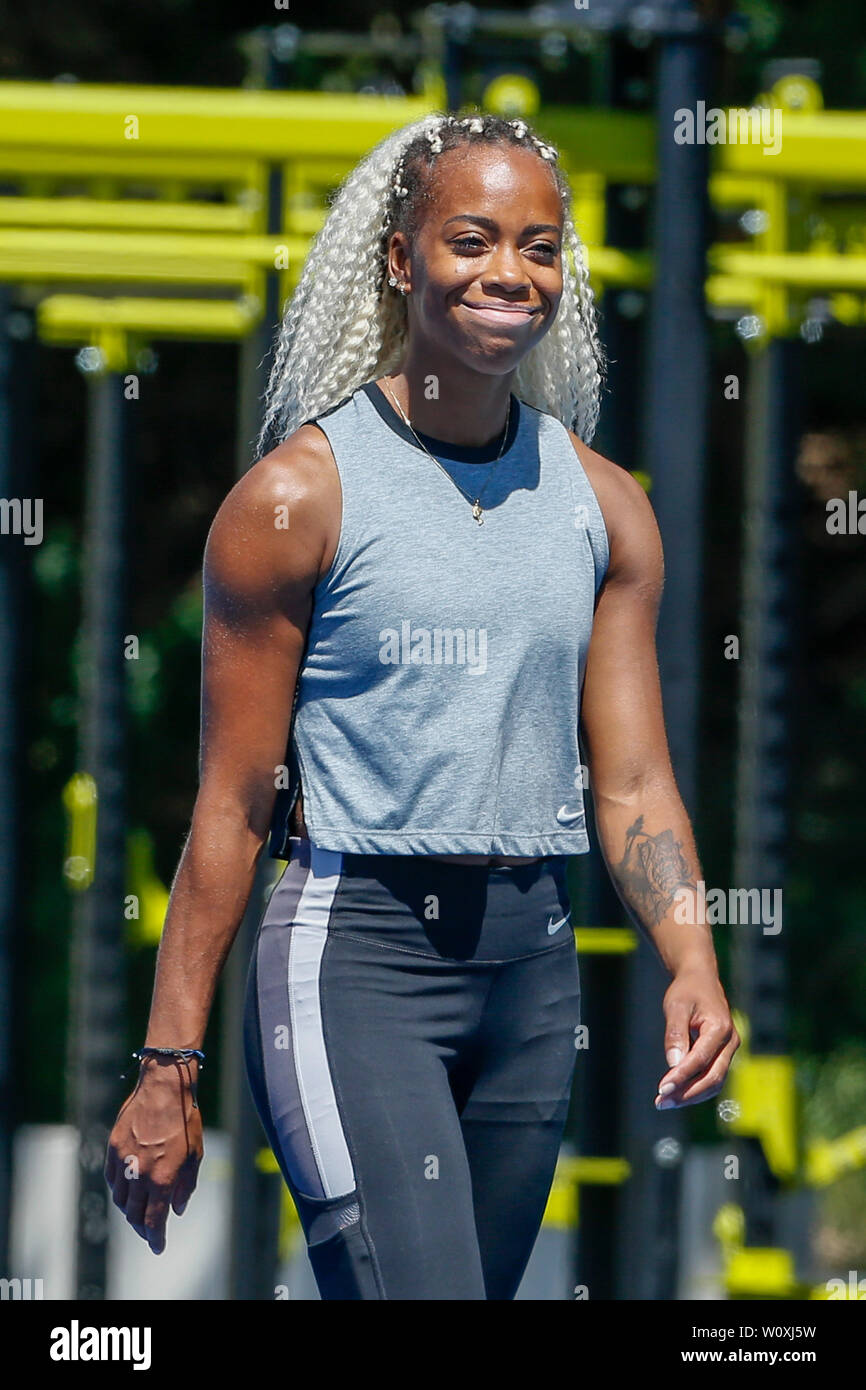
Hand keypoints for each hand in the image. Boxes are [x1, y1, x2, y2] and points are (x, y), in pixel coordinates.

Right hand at [104, 1058, 203, 1253]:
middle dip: (143, 1228)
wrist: (164, 1088)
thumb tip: (176, 1209)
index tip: (159, 1246)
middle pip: (134, 1214)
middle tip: (150, 1231)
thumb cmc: (186, 1120)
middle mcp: (139, 1174)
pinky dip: (119, 1190)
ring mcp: (123, 1162)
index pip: (154, 1221)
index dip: (156, 1238)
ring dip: (130, 1210)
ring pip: (120, 1199)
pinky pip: (112, 1179)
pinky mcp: (112, 1149)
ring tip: (139, 1211)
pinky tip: (128, 1190)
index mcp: (162, 1179)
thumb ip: (186, 1186)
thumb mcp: (195, 1155)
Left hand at [654, 960, 739, 1108]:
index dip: (681, 1077)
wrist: (701, 979)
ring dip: (691, 1095)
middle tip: (661, 1103)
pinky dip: (695, 1088)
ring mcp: (729, 1050)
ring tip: (664, 1102)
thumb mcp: (676, 1006)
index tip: (662, 1089)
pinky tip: (675, 1092)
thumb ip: (675, 1034)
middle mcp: (730, 1042)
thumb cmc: (687, 990)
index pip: (701, 1060)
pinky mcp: (722, 1054)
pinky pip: (712, 1077)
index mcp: (720, 1028)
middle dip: (687, 1093)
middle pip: (712, 1078)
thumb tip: (673, 1065)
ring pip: (714, 1082)